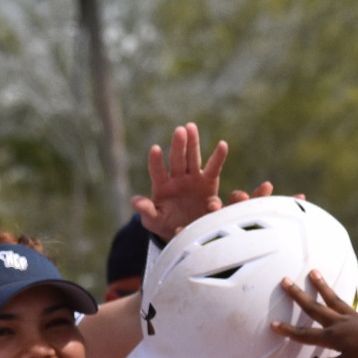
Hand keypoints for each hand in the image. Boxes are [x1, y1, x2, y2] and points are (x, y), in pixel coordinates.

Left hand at [132, 127, 278, 241]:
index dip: (156, 161)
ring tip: (191, 127)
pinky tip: (222, 144)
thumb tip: (135, 201)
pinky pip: (214, 169)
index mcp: (162, 186)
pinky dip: (218, 157)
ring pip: (193, 158)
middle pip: (177, 159)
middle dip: (178, 145)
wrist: (184, 230)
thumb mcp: (154, 220)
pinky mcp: (208, 183)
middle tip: (179, 130)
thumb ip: (147, 210)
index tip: (155, 149)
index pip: (157, 171)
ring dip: (192, 144)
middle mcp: (177, 178)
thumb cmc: (166, 224)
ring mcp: (193, 178)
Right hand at [272, 271, 357, 357]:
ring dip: (320, 286)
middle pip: (314, 308)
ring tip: (313, 272)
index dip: (289, 331)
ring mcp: (350, 317)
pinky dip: (339, 297)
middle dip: (298, 295)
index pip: (306, 335)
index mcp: (332, 337)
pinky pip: (346, 304)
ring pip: (331, 299)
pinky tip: (337, 295)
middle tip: (284, 280)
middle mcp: (338, 323)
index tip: (273, 324)